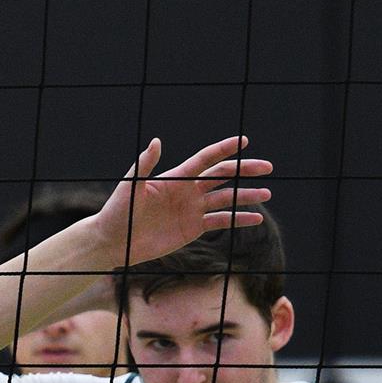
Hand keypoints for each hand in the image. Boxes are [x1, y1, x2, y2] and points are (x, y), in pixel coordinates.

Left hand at [92, 136, 272, 266]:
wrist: (114, 242)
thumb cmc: (118, 212)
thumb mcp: (130, 187)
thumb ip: (144, 165)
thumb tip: (156, 141)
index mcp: (175, 177)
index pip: (205, 159)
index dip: (224, 149)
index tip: (244, 140)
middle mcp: (187, 191)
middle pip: (223, 175)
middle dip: (245, 169)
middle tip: (267, 167)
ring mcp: (192, 210)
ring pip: (226, 199)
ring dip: (246, 196)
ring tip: (267, 193)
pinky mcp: (193, 229)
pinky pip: (220, 222)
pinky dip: (238, 219)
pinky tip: (255, 218)